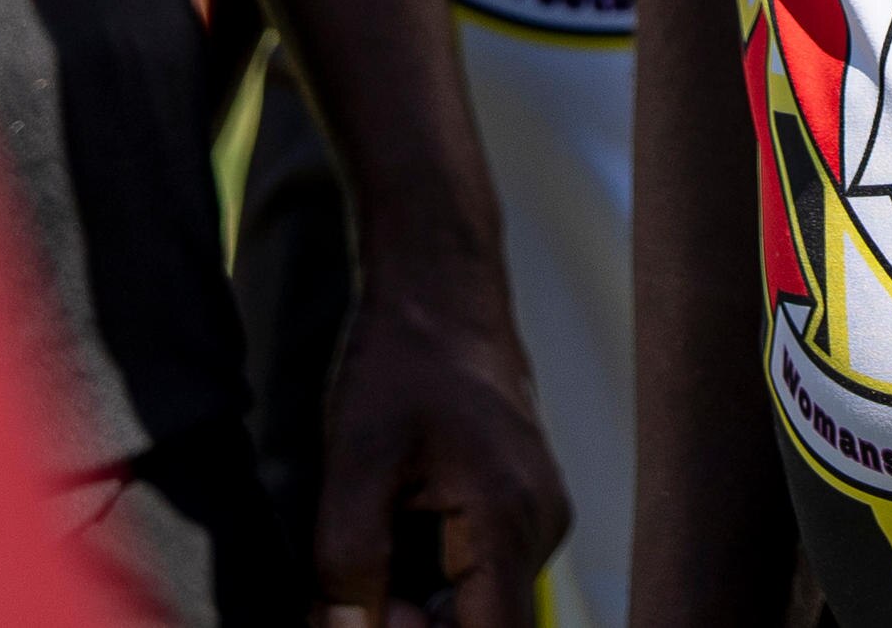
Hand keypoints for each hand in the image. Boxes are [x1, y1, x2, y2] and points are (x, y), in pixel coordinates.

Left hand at [315, 262, 570, 627]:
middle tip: (352, 595)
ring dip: (419, 605)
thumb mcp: (355, 467)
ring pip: (479, 605)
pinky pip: (481, 574)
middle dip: (414, 624)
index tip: (374, 615)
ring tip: (370, 553)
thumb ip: (349, 565)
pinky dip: (431, 578)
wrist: (443, 296)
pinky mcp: (523, 508)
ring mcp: (539, 517)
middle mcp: (541, 527)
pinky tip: (393, 535)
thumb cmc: (401, 368)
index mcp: (510, 522)